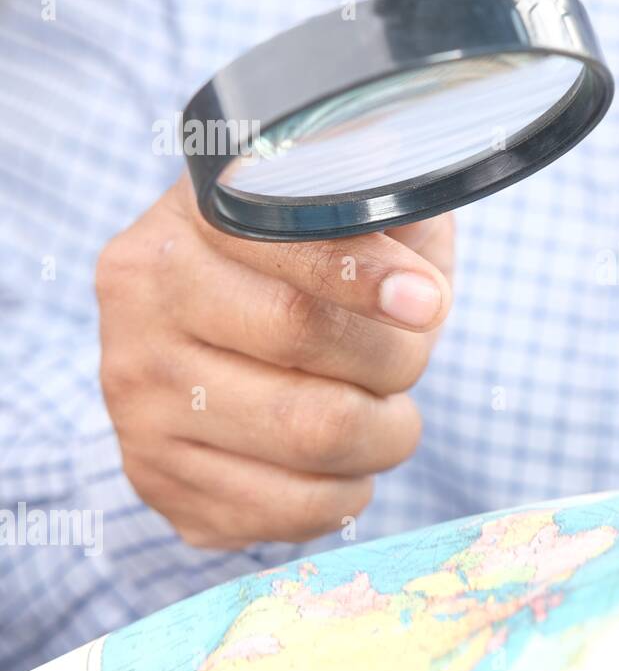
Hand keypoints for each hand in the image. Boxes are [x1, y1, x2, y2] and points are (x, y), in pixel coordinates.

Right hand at [95, 176, 453, 548]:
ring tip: (387, 415)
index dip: (370, 280)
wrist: (218, 340)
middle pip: (306, 344)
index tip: (429, 302)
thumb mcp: (345, 207)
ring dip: (385, 433)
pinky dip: (347, 493)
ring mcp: (137, 404)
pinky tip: (346, 465)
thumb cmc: (309, 267)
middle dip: (395, 359)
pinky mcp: (158, 480)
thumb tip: (394, 160)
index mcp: (185, 227)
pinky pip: (289, 510)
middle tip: (409, 360)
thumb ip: (372, 188)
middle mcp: (140, 313)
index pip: (291, 255)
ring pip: (312, 436)